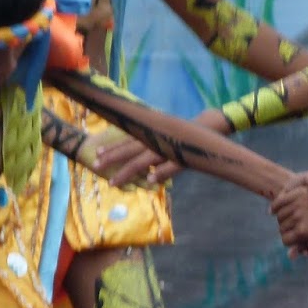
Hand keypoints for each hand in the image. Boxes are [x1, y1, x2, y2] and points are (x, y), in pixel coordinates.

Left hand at [94, 108, 229, 186]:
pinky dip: (161, 172)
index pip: (129, 141)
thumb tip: (146, 159)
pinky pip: (171, 166)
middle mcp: (157, 140)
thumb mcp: (168, 138)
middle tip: (96, 166)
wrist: (211, 125)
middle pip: (131, 150)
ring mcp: (168, 149)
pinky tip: (149, 181)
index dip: (113, 147)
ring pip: (144, 160)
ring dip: (128, 171)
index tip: (98, 153)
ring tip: (114, 182)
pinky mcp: (182, 157)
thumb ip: (156, 147)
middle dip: (113, 158)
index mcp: (153, 135)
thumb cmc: (188, 134)